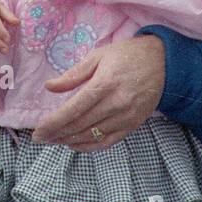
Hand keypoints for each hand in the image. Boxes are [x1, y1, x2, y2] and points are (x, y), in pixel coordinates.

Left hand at [33, 35, 165, 150]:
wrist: (163, 62)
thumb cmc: (126, 55)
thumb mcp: (98, 55)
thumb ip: (74, 74)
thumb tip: (50, 87)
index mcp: (104, 84)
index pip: (73, 109)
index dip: (54, 122)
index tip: (38, 130)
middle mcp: (115, 104)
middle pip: (80, 125)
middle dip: (56, 133)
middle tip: (39, 138)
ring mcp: (126, 117)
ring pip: (92, 135)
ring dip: (69, 141)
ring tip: (52, 141)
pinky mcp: (133, 125)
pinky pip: (108, 141)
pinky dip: (89, 146)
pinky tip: (74, 144)